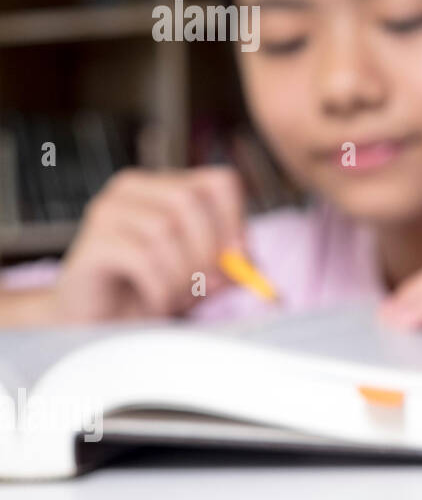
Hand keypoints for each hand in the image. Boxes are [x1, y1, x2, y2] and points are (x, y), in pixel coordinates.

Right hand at [53, 166, 245, 322]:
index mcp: (166, 185)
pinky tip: (158, 301)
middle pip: (189, 199)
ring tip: (178, 296)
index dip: (236, 220)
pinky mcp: (92, 242)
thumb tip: (251, 264)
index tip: (239, 258)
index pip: (218, 181)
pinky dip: (160, 285)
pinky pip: (141, 257)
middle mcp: (133, 188)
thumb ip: (229, 264)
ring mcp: (107, 211)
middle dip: (209, 248)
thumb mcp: (201, 274)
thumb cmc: (152, 288)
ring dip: (182, 272)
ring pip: (164, 228)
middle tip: (211, 285)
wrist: (98, 318)